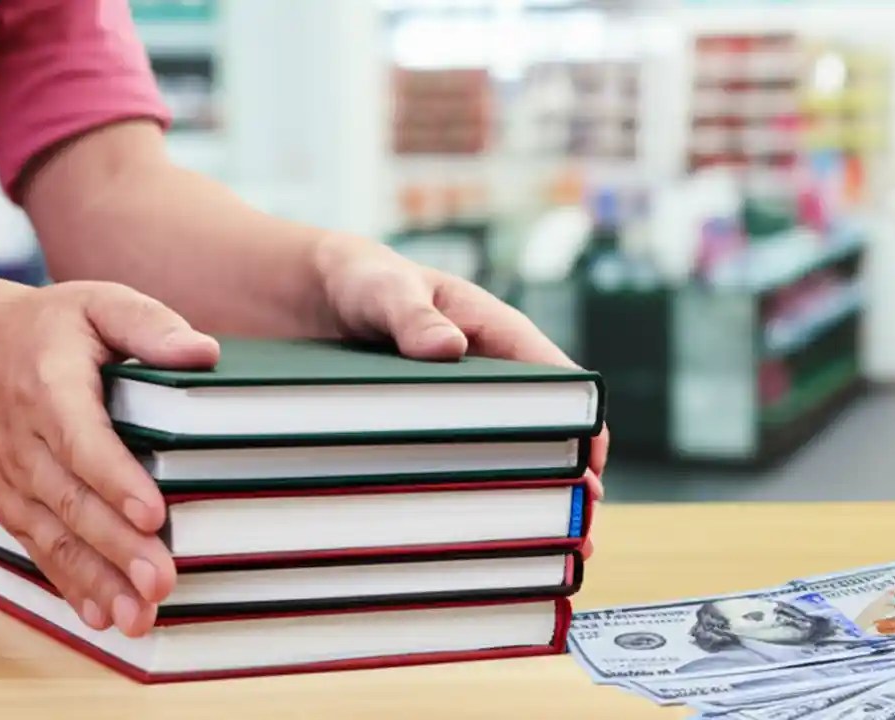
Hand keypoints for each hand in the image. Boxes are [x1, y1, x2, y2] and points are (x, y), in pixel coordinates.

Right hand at [0, 281, 218, 636]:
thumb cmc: (60, 326)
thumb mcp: (103, 303)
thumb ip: (150, 325)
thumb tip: (202, 351)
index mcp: (49, 383)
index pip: (81, 438)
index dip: (115, 478)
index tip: (154, 513)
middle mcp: (24, 435)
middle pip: (69, 497)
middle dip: (116, 545)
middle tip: (160, 582)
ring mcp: (14, 472)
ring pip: (52, 533)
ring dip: (94, 578)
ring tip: (137, 615)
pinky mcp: (14, 498)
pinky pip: (38, 545)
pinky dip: (69, 583)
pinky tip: (102, 615)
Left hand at [313, 236, 609, 552]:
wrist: (302, 296)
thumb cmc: (362, 281)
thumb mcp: (385, 290)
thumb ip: (411, 316)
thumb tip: (446, 350)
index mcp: (498, 336)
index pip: (562, 385)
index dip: (585, 430)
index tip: (593, 475)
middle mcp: (489, 381)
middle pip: (544, 437)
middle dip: (564, 484)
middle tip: (575, 536)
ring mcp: (459, 414)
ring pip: (503, 465)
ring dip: (520, 505)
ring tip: (535, 555)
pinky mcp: (423, 438)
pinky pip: (452, 476)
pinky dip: (466, 508)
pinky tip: (465, 549)